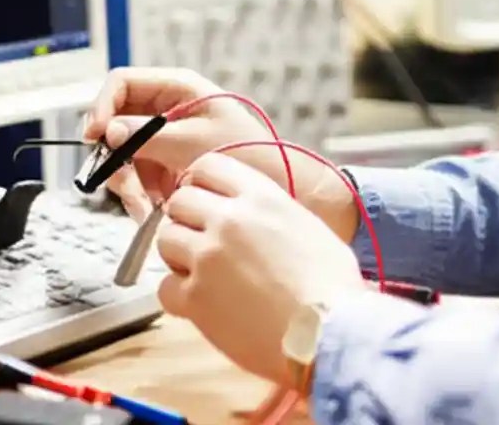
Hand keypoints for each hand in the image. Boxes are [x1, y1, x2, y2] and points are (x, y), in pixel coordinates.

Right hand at [81, 67, 267, 219]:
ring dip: (126, 183)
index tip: (96, 136)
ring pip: (122, 156)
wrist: (276, 183)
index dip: (102, 106)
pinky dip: (139, 196)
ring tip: (145, 205)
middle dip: (113, 154)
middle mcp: (165, 110)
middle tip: (120, 179)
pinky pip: (137, 178)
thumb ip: (148, 135)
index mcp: (175, 88)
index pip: (121, 84)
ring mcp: (163, 139)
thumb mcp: (193, 141)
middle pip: (115, 122)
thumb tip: (110, 132)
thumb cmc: (246, 152)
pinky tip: (152, 211)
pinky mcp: (164, 166)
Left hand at [154, 153, 366, 385]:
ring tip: (202, 273)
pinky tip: (202, 304)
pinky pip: (165, 286)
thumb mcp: (308, 226)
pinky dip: (179, 296)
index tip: (206, 201)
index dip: (200, 183)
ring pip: (166, 238)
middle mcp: (228, 219)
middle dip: (187, 219)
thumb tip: (252, 217)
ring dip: (179, 254)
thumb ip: (270, 213)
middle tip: (202, 240)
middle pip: (180, 201)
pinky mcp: (195, 297)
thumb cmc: (333, 286)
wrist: (330, 333)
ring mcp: (207, 257)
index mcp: (261, 196)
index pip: (208, 166)